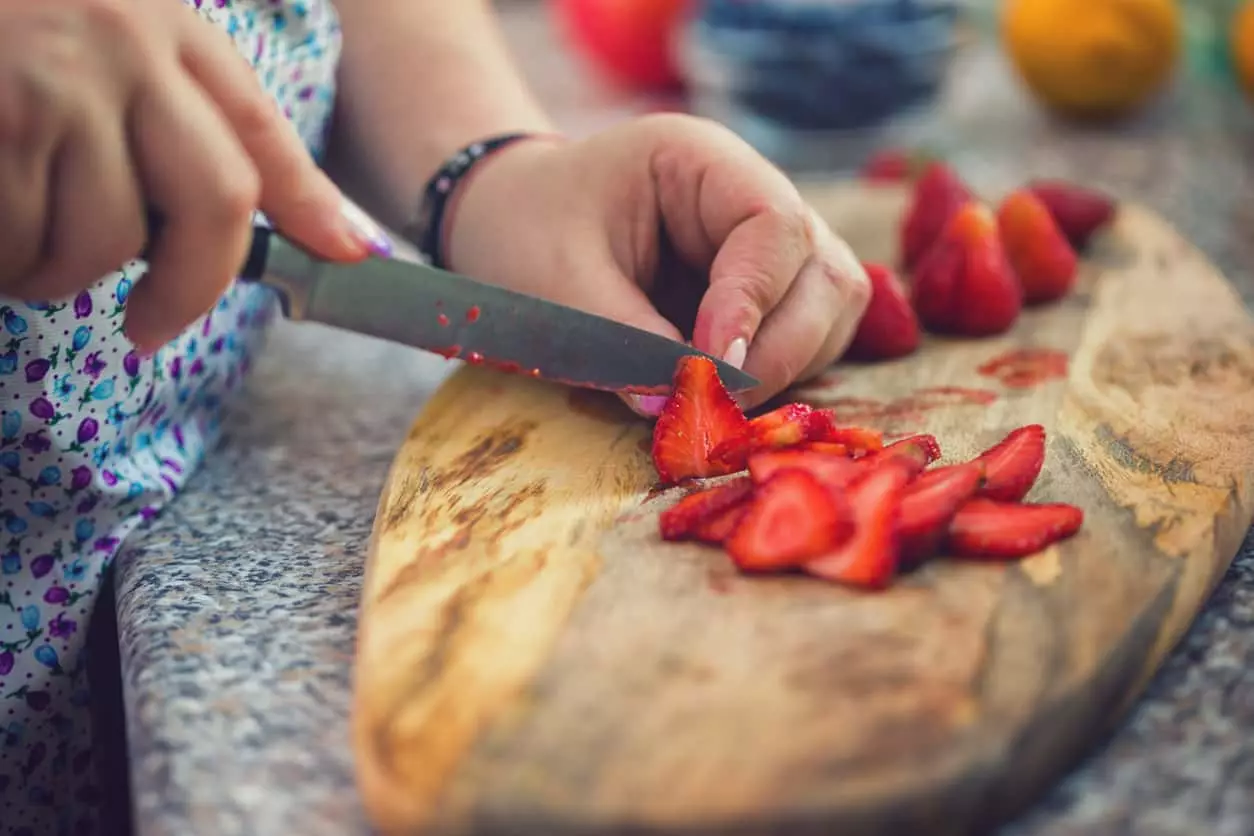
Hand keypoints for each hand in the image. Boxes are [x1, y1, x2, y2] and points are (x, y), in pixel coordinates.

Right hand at [0, 0, 388, 351]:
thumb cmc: (9, 18)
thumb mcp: (112, 36)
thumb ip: (192, 117)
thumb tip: (325, 231)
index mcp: (166, 27)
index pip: (260, 137)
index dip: (312, 211)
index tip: (348, 262)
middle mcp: (125, 47)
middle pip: (212, 207)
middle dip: (188, 289)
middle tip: (147, 325)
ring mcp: (53, 81)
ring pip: (101, 240)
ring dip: (57, 274)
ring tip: (21, 249)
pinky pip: (18, 239)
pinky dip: (3, 259)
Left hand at [443, 114, 870, 410]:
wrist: (507, 224)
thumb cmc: (526, 231)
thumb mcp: (558, 280)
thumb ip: (622, 340)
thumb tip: (675, 407)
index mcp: (701, 162)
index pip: (774, 224)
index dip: (754, 302)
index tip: (713, 364)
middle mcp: (752, 197)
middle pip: (825, 274)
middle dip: (781, 349)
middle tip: (718, 405)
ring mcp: (767, 250)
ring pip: (828, 312)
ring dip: (787, 368)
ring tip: (716, 403)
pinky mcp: (764, 296)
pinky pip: (805, 339)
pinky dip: (777, 376)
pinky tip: (723, 395)